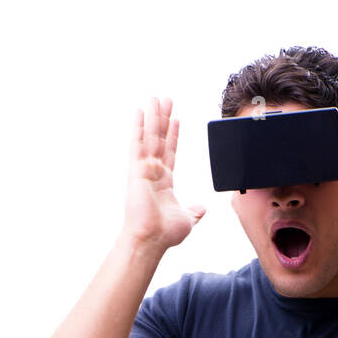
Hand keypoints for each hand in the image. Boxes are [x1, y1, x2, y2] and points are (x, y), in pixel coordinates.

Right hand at [123, 96, 205, 249]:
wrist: (151, 240)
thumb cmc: (163, 234)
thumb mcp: (186, 219)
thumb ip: (193, 211)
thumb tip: (202, 208)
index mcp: (164, 181)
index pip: (170, 152)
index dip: (173, 135)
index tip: (176, 120)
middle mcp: (153, 172)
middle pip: (160, 139)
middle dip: (163, 119)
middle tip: (166, 100)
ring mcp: (143, 169)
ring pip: (150, 137)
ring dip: (153, 116)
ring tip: (156, 98)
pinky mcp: (136, 170)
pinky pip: (137, 144)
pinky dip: (137, 127)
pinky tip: (139, 111)